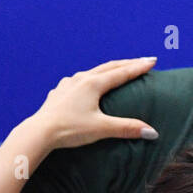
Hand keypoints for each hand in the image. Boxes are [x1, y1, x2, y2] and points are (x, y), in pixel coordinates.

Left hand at [30, 58, 158, 150]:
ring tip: (118, 69)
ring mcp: (68, 84)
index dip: (138, 67)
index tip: (152, 61)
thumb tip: (152, 132)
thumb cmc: (70, 129)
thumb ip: (127, 128)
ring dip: (109, 69)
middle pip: (109, 67)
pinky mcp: (59, 92)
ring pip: (93, 72)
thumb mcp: (102, 129)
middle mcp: (80, 79)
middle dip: (127, 64)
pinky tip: (88, 83)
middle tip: (142, 60)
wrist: (39, 132)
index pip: (122, 73)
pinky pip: (79, 80)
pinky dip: (91, 78)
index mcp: (93, 84)